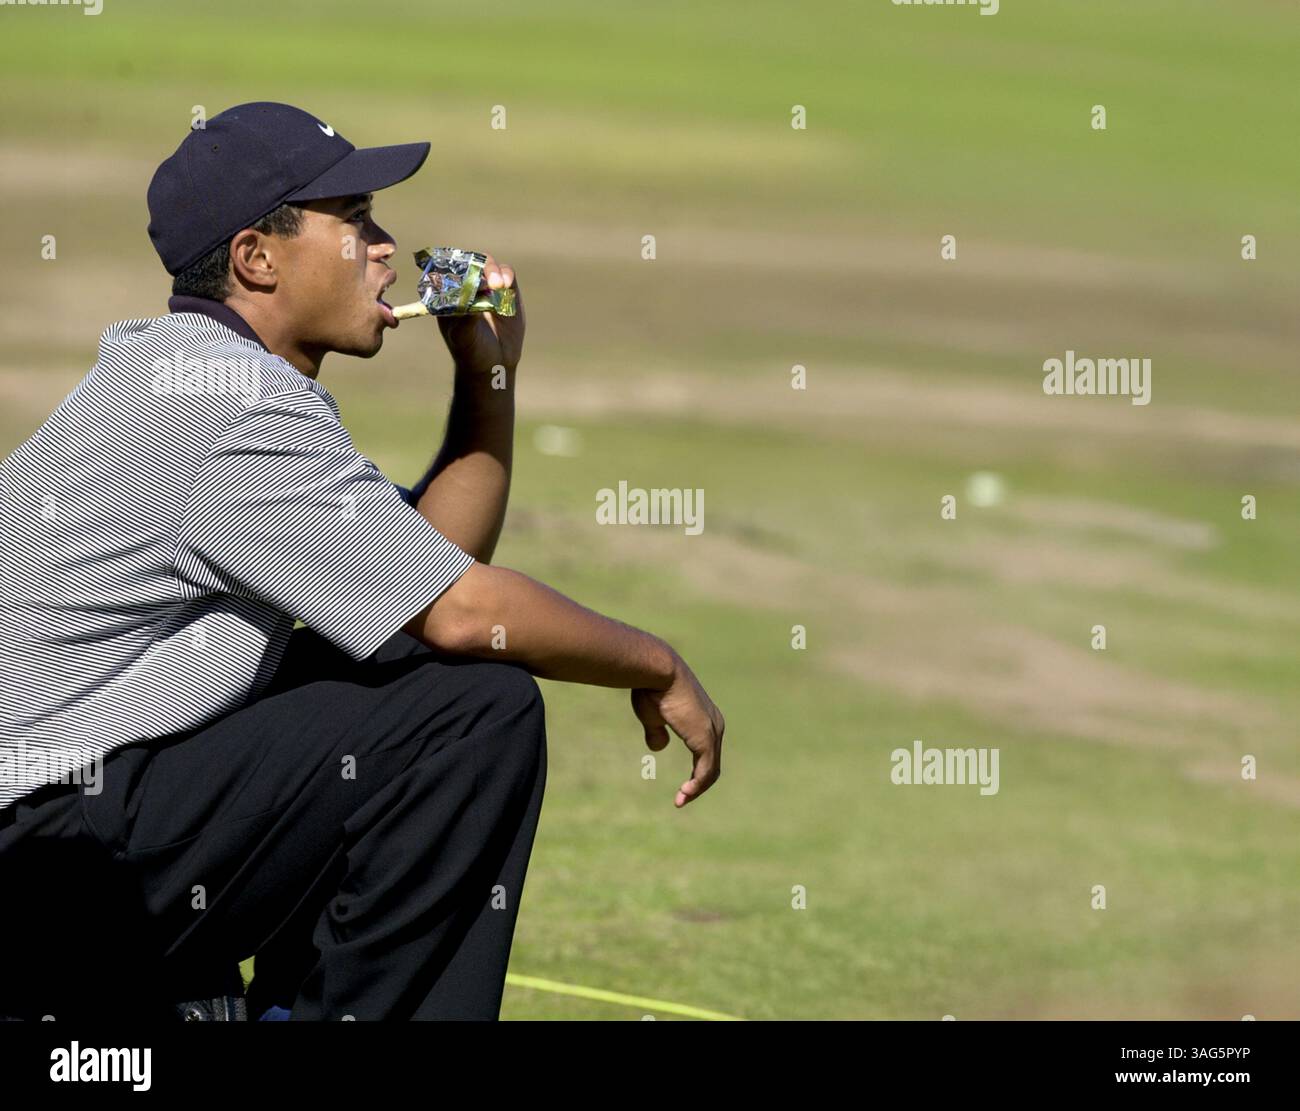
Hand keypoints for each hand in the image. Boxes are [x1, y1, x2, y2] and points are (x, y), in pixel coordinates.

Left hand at [436, 253, 525, 373]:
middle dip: (476, 266)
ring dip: (492, 270)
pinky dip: (506, 275)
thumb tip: (470, 297)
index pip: (446, 270)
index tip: (461, 273)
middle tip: (485, 280)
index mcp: (447, 294)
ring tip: (498, 285)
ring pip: (487, 264)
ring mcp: (486, 287)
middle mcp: (466, 286)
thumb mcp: (463, 337)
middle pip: (468, 262)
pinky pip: (507, 274)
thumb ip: (465, 318)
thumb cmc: (471, 351)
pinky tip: (505, 285)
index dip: (452, 266)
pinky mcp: (506, 290)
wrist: (495, 363)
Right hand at [631, 654, 724, 807]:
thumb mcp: (652, 715)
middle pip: (712, 764)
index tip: (682, 788)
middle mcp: (714, 725)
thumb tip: (660, 747)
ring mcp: (712, 732)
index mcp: (704, 718)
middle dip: (697, 784)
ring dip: (696, 789)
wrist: (656, 670)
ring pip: (710, 771)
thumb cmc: (651, 687)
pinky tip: (684, 794)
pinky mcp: (705, 739)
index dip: (695, 772)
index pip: (706, 752)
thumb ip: (657, 731)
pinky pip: (706, 771)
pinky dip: (696, 786)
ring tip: (680, 801)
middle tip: (681, 798)